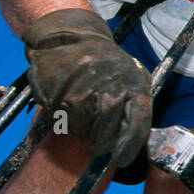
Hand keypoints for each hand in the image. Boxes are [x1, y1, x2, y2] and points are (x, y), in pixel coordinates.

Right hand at [22, 9, 152, 166]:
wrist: (70, 34)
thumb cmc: (104, 61)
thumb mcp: (131, 74)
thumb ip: (135, 102)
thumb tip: (135, 137)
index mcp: (132, 85)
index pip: (137, 126)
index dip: (129, 147)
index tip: (120, 158)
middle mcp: (109, 88)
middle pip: (106, 133)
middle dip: (101, 144)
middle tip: (97, 146)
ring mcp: (81, 91)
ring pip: (82, 130)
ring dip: (81, 131)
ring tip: (82, 117)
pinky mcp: (57, 92)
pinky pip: (60, 120)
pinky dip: (63, 120)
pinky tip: (66, 105)